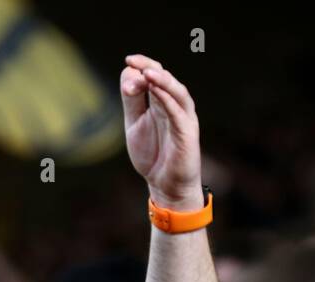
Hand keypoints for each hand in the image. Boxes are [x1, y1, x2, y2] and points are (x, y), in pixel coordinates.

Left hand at [121, 54, 202, 211]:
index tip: (127, 63)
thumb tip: (128, 74)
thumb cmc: (152, 154)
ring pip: (177, 91)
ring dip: (163, 79)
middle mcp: (174, 105)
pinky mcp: (187, 132)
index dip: (140, 68)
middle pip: (165, 77)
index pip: (153, 74)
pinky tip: (157, 90)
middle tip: (133, 62)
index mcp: (160, 101)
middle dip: (149, 68)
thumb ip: (132, 101)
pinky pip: (179, 112)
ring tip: (148, 72)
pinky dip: (168, 99)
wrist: (164, 186)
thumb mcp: (134, 124)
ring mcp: (182, 118)